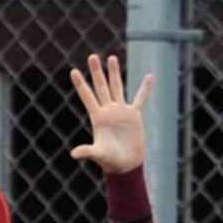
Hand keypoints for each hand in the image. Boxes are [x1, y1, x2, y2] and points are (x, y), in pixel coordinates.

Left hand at [68, 53, 152, 175]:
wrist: (126, 166)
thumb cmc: (110, 161)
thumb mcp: (99, 154)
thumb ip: (87, 151)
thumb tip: (74, 154)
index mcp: (98, 117)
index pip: (87, 97)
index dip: (80, 84)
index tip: (73, 71)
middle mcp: (108, 111)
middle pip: (101, 87)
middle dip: (97, 72)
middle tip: (92, 56)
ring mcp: (121, 112)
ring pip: (117, 87)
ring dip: (114, 73)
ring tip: (112, 58)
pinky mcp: (134, 116)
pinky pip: (140, 99)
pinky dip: (145, 88)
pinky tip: (150, 77)